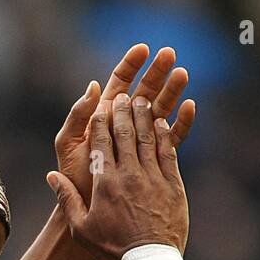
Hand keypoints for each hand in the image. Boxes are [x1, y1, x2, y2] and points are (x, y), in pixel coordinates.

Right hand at [46, 93, 188, 259]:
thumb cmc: (112, 248)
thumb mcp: (81, 228)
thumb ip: (66, 199)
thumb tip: (51, 176)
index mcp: (105, 183)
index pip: (102, 143)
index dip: (102, 122)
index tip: (101, 107)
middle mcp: (129, 175)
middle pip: (125, 134)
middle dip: (124, 111)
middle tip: (123, 95)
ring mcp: (153, 178)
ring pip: (148, 138)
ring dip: (145, 116)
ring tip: (143, 99)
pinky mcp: (173, 185)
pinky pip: (168, 152)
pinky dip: (165, 134)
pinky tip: (162, 122)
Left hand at [54, 44, 194, 205]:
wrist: (86, 210)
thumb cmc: (74, 178)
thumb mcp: (69, 144)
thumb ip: (78, 116)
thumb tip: (94, 86)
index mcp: (103, 117)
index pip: (119, 83)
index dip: (131, 65)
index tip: (143, 49)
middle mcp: (124, 126)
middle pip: (143, 92)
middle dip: (156, 72)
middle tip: (169, 53)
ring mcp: (141, 141)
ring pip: (160, 110)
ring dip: (172, 91)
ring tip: (182, 73)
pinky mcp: (154, 158)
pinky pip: (171, 137)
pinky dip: (181, 121)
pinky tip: (190, 106)